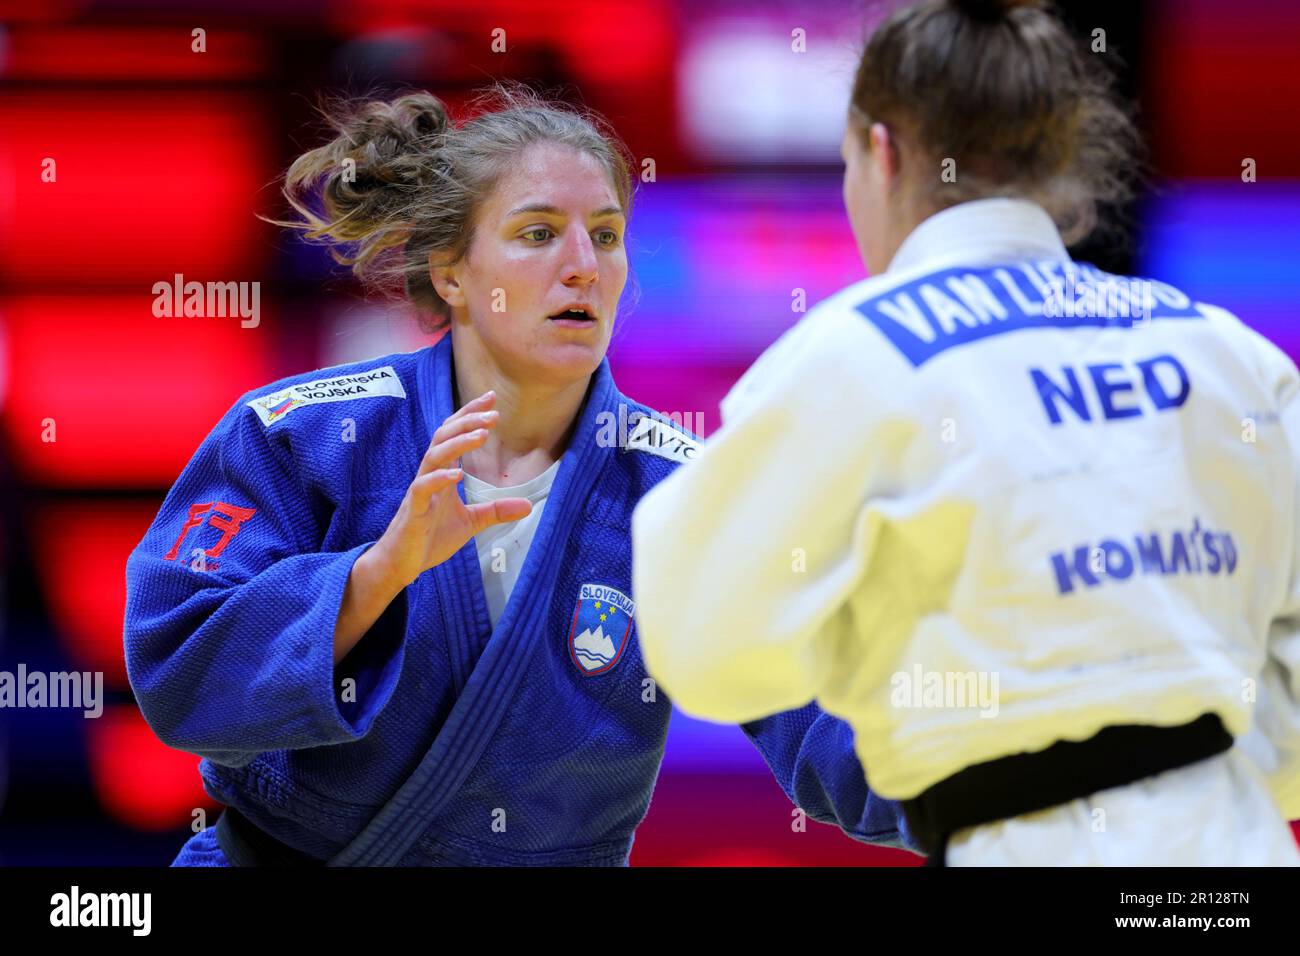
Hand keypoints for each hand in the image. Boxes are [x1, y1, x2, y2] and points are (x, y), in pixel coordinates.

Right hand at [366, 391, 532, 590]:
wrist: (402, 563)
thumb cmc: (430, 538)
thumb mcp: (471, 522)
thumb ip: (495, 511)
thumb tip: (528, 505)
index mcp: (442, 474)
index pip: (454, 436)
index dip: (470, 416)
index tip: (491, 399)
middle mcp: (430, 475)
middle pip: (444, 437)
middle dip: (468, 422)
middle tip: (494, 413)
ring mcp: (420, 491)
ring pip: (434, 456)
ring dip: (458, 443)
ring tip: (482, 435)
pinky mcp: (413, 510)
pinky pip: (423, 488)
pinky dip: (440, 479)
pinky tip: (457, 473)